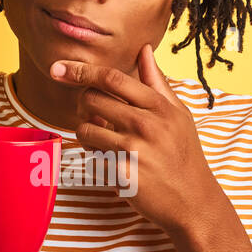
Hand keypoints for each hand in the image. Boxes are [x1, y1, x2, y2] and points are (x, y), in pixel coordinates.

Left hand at [50, 43, 224, 238]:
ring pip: (85, 130)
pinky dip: (96, 159)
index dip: (81, 70)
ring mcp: (133, 149)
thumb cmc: (184, 156)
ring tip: (106, 143)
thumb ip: (157, 82)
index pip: (112, 77)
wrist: (193, 201)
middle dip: (85, 106)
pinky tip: (113, 164)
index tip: (59, 68)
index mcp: (159, 106)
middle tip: (95, 117)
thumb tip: (145, 49)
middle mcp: (146, 124)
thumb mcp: (179, 115)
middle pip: (91, 99)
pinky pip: (90, 157)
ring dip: (87, 135)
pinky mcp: (121, 174)